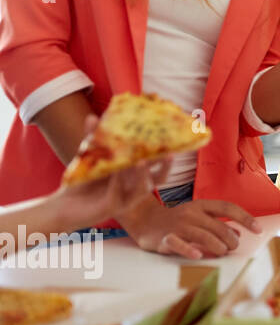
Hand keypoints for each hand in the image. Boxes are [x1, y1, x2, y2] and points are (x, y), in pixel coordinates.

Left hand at [46, 116, 166, 230]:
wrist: (62, 206)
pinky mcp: (112, 208)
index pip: (157, 166)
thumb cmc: (81, 182)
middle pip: (158, 179)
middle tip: (169, 153)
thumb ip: (93, 139)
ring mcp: (125, 200)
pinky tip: (116, 171)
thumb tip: (93, 116)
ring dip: (144, 175)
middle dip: (165, 167)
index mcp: (135, 176)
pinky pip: (118, 194)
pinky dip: (118, 181)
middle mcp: (134, 189)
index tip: (173, 141)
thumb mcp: (89, 158)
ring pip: (142, 189)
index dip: (166, 155)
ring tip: (142, 162)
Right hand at [120, 199, 261, 259]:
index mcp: (202, 205)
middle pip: (218, 226)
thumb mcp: (199, 218)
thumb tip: (239, 235)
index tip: (259, 230)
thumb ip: (218, 225)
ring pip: (203, 235)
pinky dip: (189, 250)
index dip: (245, 218)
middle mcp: (191, 213)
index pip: (228, 208)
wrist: (144, 220)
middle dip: (231, 239)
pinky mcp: (165, 238)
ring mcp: (178, 225)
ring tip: (222, 252)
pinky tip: (199, 255)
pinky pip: (178, 243)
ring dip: (217, 246)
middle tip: (233, 248)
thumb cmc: (178, 221)